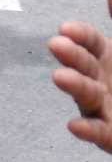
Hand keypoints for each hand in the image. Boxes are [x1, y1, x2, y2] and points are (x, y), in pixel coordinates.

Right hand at [50, 0, 111, 154]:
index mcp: (108, 58)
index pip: (90, 42)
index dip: (80, 35)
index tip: (66, 28)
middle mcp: (101, 80)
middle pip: (84, 65)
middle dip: (70, 55)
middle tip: (56, 44)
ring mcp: (103, 108)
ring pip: (86, 96)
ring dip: (73, 86)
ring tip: (60, 77)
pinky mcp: (110, 134)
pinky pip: (98, 132)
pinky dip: (86, 130)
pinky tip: (75, 124)